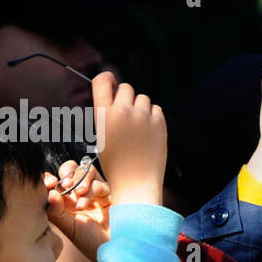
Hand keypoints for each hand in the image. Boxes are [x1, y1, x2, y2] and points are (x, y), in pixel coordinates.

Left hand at [45, 160, 110, 261]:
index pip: (55, 182)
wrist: (115, 248)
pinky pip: (98, 182)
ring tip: (79, 193)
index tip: (49, 183)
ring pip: (85, 171)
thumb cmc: (91, 242)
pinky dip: (91, 189)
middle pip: (70, 170)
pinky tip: (86, 204)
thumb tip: (50, 192)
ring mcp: (94, 193)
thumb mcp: (69, 228)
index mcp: (64, 202)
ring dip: (80, 179)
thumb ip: (56, 211)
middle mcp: (78, 195)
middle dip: (67, 174)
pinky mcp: (108, 193)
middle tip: (66, 185)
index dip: (50, 178)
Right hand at [91, 71, 165, 205]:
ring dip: (140, 107)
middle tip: (125, 114)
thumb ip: (108, 113)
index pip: (102, 80)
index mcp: (103, 114)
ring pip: (143, 98)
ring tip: (137, 128)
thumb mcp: (102, 135)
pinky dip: (152, 117)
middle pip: (126, 88)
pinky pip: (156, 109)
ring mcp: (143, 116)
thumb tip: (117, 95)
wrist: (135, 183)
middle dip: (126, 97)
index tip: (111, 82)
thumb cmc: (116, 163)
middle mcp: (123, 111)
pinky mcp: (159, 123)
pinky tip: (147, 132)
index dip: (107, 78)